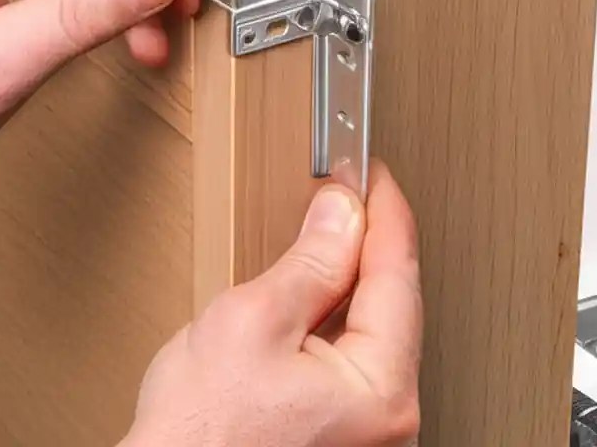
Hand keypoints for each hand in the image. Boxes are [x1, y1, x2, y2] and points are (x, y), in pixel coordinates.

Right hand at [123, 162, 422, 446]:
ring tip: (324, 236)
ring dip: (350, 281)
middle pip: (392, 305)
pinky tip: (315, 296)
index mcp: (382, 392)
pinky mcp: (344, 435)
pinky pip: (355, 360)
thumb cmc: (198, 437)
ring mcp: (369, 432)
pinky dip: (337, 319)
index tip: (371, 175)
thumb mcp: (252, 322)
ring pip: (373, 332)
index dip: (384, 213)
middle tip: (344, 193)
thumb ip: (309, 262)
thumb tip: (342, 214)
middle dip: (368, 244)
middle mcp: (390, 419)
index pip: (398, 276)